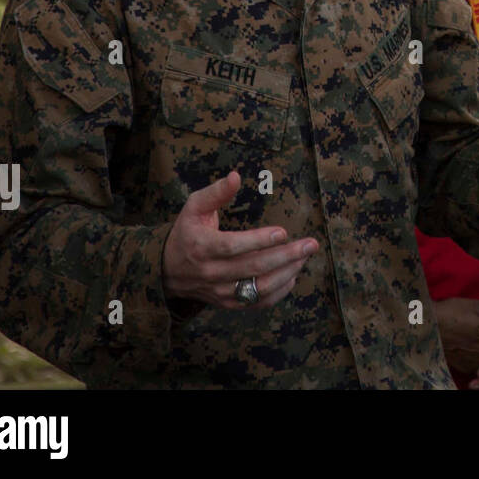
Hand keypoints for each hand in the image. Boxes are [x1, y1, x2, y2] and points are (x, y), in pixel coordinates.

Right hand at [162, 171, 317, 308]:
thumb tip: (236, 176)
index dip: (259, 241)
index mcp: (202, 247)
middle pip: (252, 268)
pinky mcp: (228, 303)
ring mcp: (220, 291)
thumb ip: (216, 192)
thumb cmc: (187, 233)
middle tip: (310, 244)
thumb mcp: (194, 208)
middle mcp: (211, 273)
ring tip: (305, 256)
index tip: (283, 231)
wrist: (168, 271)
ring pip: (258, 288)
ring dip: (287, 273)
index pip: (233, 247)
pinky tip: (293, 274)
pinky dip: (279, 292)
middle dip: (285, 256)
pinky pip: (257, 302)